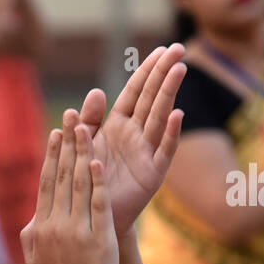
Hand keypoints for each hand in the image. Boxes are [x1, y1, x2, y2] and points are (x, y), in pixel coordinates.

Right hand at [22, 122, 117, 263]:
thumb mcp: (35, 259)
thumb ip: (33, 234)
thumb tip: (32, 218)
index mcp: (39, 228)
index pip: (46, 184)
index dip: (52, 156)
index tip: (56, 134)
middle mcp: (54, 226)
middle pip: (60, 178)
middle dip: (66, 145)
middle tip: (71, 118)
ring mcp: (75, 232)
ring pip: (77, 186)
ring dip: (81, 154)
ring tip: (86, 129)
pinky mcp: (97, 240)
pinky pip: (96, 206)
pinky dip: (96, 183)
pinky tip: (96, 162)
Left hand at [68, 45, 185, 235]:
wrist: (93, 216)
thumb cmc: (88, 178)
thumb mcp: (84, 145)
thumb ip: (88, 120)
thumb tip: (96, 91)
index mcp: (118, 124)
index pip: (135, 91)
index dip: (147, 70)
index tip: (161, 49)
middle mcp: (136, 134)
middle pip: (151, 98)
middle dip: (164, 73)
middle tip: (179, 48)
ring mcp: (147, 152)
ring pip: (159, 117)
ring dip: (169, 93)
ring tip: (179, 70)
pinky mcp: (152, 174)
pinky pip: (163, 151)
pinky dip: (170, 133)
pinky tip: (177, 114)